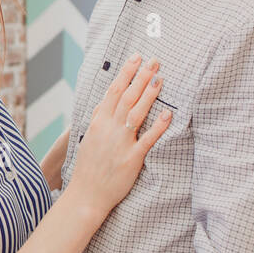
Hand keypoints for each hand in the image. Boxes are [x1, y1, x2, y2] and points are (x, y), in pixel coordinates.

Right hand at [65, 53, 170, 217]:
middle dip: (140, 77)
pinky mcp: (131, 159)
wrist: (86, 195)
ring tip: (160, 79)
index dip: (126, 73)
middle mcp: (108, 129)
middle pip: (126, 97)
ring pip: (135, 113)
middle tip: (154, 60)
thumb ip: (100, 118)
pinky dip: (157, 127)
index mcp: (98, 122)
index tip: (136, 58)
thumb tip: (107, 101)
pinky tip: (167, 115)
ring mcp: (119, 143)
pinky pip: (146, 140)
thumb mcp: (89, 137)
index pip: (113, 91)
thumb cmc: (89, 167)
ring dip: (148, 95)